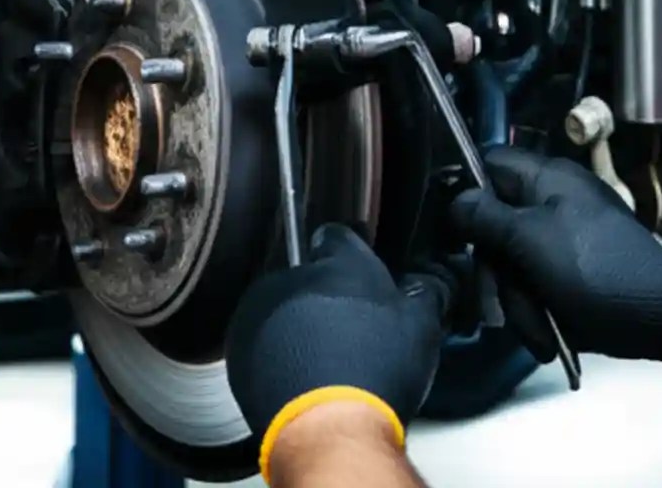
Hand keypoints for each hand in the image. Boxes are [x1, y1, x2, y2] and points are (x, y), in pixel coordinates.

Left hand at [226, 224, 450, 478]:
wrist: (326, 426)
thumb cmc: (375, 373)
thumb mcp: (420, 328)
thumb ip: (423, 294)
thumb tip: (423, 285)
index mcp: (340, 263)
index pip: (338, 236)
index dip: (350, 254)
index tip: (356, 274)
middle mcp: (294, 277)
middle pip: (307, 275)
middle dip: (322, 295)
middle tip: (345, 330)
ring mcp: (260, 310)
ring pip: (280, 306)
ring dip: (294, 322)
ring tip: (320, 360)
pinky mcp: (238, 347)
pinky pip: (258, 340)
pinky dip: (272, 352)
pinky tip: (297, 377)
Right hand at [449, 147, 661, 370]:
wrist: (655, 317)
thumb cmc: (595, 270)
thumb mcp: (530, 239)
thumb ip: (485, 217)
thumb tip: (455, 202)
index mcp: (547, 178)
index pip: (489, 164)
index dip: (468, 193)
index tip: (460, 231)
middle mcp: (552, 201)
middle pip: (494, 225)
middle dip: (497, 271)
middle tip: (499, 297)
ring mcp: (562, 237)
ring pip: (512, 264)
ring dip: (518, 301)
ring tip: (537, 326)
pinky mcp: (570, 270)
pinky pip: (535, 285)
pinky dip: (537, 310)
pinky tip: (547, 332)